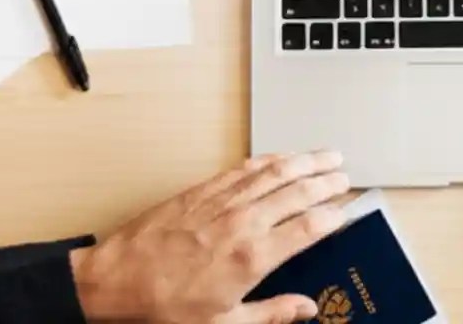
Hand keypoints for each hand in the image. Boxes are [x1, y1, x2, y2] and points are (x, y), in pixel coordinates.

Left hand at [69, 151, 349, 323]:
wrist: (115, 281)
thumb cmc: (165, 307)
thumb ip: (272, 313)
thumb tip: (305, 309)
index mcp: (254, 257)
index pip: (308, 228)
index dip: (334, 216)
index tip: (347, 210)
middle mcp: (243, 222)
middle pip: (297, 192)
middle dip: (326, 181)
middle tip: (345, 175)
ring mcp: (223, 202)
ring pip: (274, 172)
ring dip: (304, 161)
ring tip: (326, 155)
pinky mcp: (203, 190)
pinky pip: (244, 168)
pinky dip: (268, 159)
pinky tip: (281, 156)